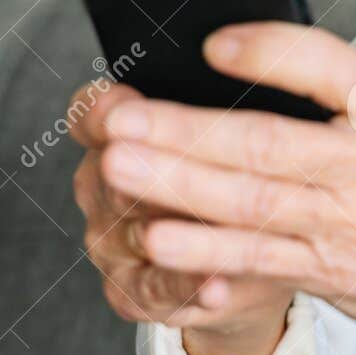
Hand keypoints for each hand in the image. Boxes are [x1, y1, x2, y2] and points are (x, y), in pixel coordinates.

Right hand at [69, 79, 294, 354]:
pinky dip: (186, 287)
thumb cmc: (246, 173)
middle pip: (112, 176)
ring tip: (203, 228)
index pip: (93, 115)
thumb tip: (261, 62)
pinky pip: (153, 291)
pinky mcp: (134, 291)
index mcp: (118, 134)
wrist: (260, 252)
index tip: (124, 105)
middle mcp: (105, 185)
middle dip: (144, 171)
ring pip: (132, 236)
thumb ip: (233, 102)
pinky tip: (216, 284)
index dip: (104, 110)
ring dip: (170, 234)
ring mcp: (115, 242)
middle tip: (158, 165)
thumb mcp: (241, 130)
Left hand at [94, 24, 355, 354]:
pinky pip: (261, 259)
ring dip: (179, 187)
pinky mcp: (333, 271)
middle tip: (124, 118)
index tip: (212, 44)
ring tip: (121, 168)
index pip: (325, 65)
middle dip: (186, 131)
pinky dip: (208, 251)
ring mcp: (351, 224)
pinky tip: (162, 238)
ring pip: (252, 203)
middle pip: (267, 143)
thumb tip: (269, 55)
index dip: (265, 51)